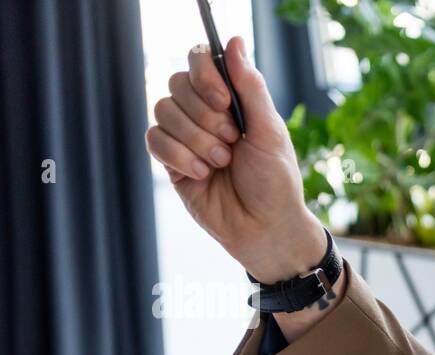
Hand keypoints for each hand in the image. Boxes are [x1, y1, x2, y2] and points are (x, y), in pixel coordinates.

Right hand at [145, 36, 323, 281]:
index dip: (204, 74)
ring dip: (195, 139)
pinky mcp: (170, 161)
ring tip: (221, 163)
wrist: (265, 228)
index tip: (223, 100)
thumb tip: (235, 40)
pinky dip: (178, 156)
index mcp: (231, 101)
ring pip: (163, 111)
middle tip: (232, 142)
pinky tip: (201, 174)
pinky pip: (154, 140)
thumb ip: (251, 87)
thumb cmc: (276, 182)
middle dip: (205, 116)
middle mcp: (204, 113)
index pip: (199, 61)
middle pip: (176, 84)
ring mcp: (185, 136)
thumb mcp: (270, 132)